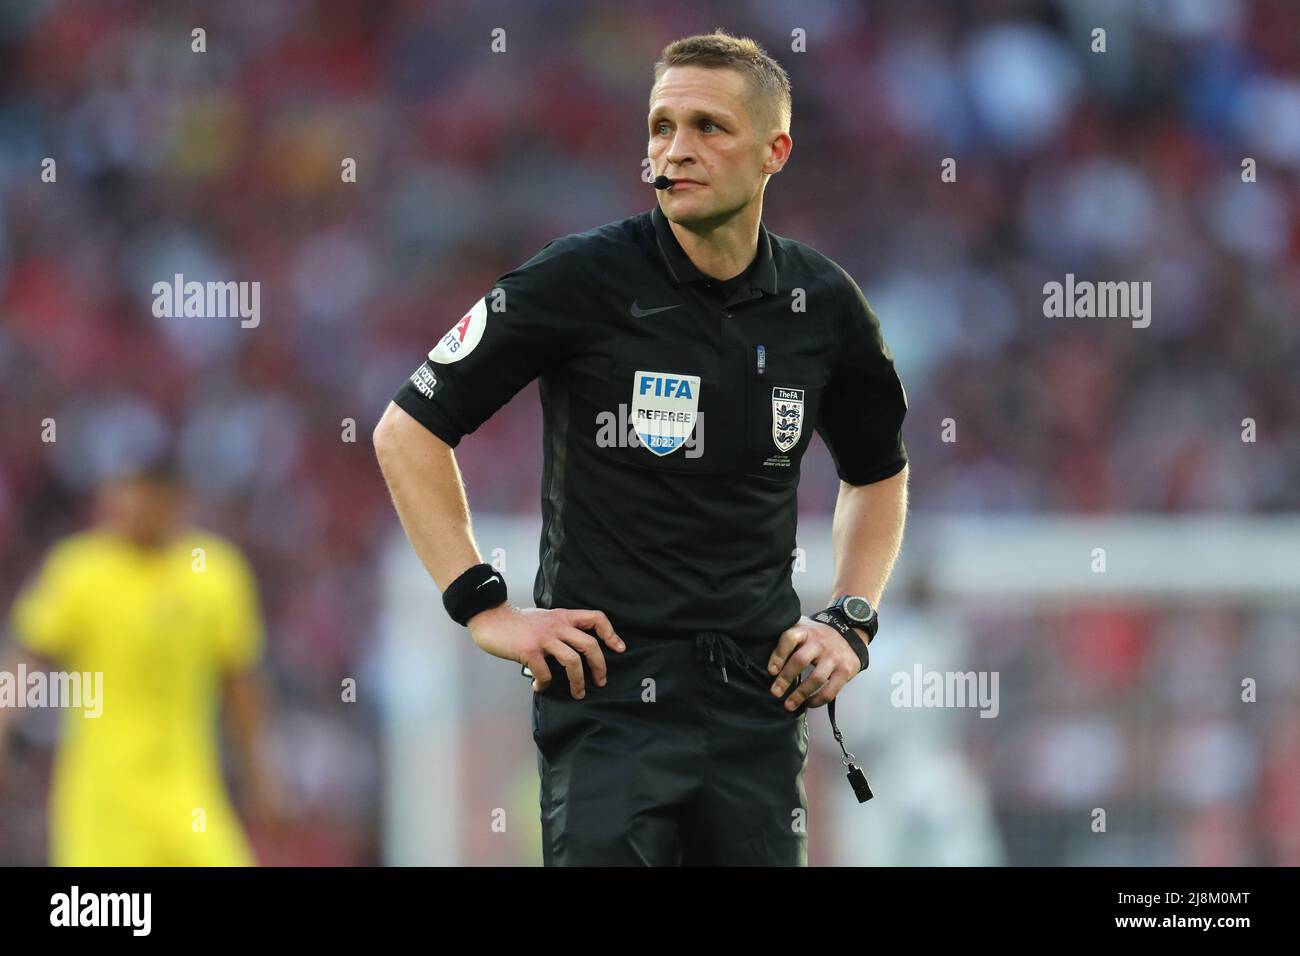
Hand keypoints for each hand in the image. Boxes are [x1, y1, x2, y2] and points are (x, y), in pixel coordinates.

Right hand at [467, 604, 624, 697]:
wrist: (490, 617)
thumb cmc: (517, 622)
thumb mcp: (545, 618)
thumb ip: (560, 628)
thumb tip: (574, 650)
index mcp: (563, 616)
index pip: (596, 618)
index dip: (611, 634)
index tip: (619, 649)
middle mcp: (557, 625)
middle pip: (590, 645)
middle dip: (599, 667)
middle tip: (600, 682)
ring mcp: (543, 637)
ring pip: (573, 661)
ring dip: (578, 682)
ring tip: (577, 693)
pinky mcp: (529, 650)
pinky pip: (546, 673)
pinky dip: (545, 684)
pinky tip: (540, 686)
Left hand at [766, 615, 862, 710]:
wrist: (849, 632)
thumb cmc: (817, 636)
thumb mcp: (803, 629)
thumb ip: (787, 638)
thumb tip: (761, 651)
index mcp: (805, 631)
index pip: (789, 639)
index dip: (778, 655)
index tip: (771, 671)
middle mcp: (820, 642)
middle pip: (800, 660)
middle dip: (786, 678)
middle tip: (775, 692)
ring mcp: (834, 657)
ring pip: (816, 678)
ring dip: (800, 694)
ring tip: (788, 705)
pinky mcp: (845, 671)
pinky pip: (830, 690)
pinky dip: (817, 700)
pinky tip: (807, 704)